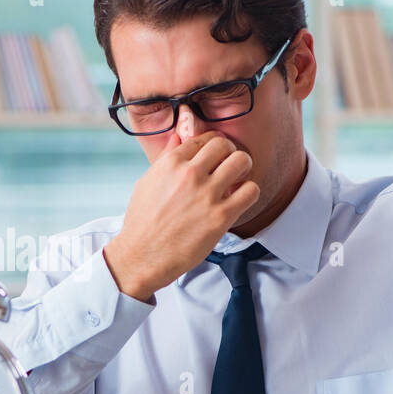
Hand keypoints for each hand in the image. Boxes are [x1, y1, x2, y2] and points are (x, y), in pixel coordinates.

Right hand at [104, 126, 258, 301]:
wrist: (142, 256)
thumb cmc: (142, 222)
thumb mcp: (147, 182)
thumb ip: (165, 158)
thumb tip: (178, 137)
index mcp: (171, 163)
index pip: (204, 138)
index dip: (213, 145)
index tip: (216, 155)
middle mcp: (190, 174)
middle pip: (225, 145)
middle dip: (230, 153)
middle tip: (229, 166)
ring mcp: (207, 195)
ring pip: (242, 161)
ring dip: (243, 169)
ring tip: (237, 180)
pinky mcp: (220, 216)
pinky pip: (250, 191)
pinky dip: (249, 193)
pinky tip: (239, 200)